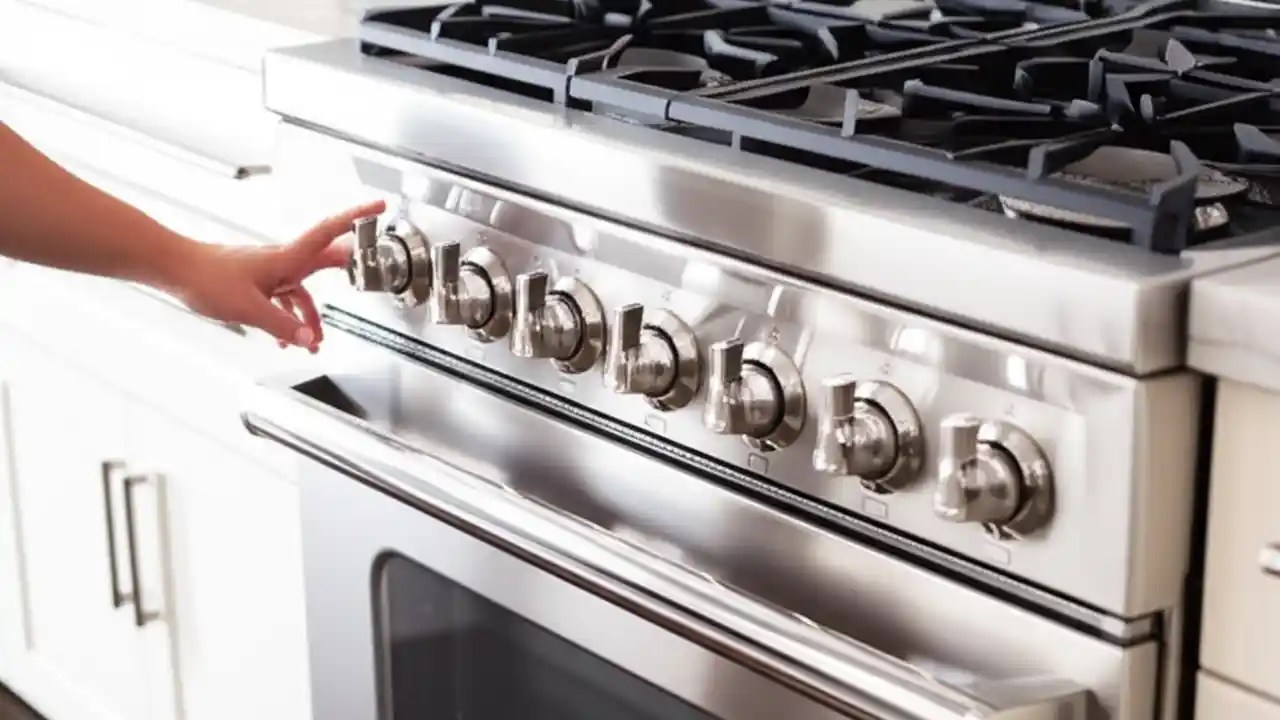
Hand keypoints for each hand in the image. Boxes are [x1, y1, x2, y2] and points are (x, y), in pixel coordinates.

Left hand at [170, 200, 385, 351]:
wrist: (175, 270)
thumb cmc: (207, 278)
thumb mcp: (250, 308)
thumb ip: (284, 326)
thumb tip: (309, 339)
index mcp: (286, 258)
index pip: (329, 232)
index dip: (356, 218)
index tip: (377, 208)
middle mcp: (281, 261)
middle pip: (324, 261)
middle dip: (346, 268)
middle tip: (367, 266)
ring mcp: (269, 271)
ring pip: (302, 290)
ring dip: (311, 316)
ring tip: (314, 341)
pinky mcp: (257, 282)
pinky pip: (283, 299)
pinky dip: (289, 318)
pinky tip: (284, 337)